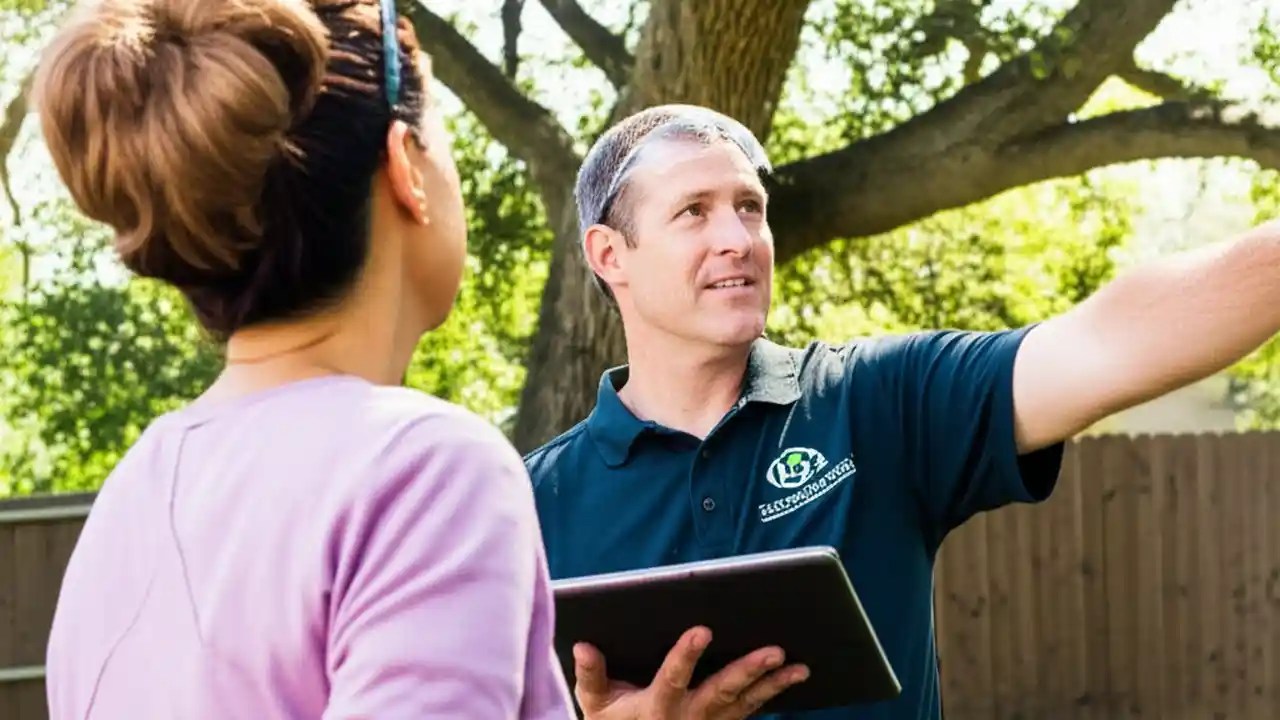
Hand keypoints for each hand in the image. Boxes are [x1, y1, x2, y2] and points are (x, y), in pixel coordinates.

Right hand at [572, 625, 809, 718]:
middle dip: (747, 670)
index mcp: (656, 708)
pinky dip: (774, 692)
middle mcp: (689, 717)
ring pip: (746, 703)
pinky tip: (795, 674)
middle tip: (773, 650)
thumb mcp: (594, 705)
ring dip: (772, 684)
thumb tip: (583, 645)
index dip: (686, 655)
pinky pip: (753, 709)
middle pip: (722, 693)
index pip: (672, 678)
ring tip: (797, 666)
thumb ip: (592, 675)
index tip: (702, 630)